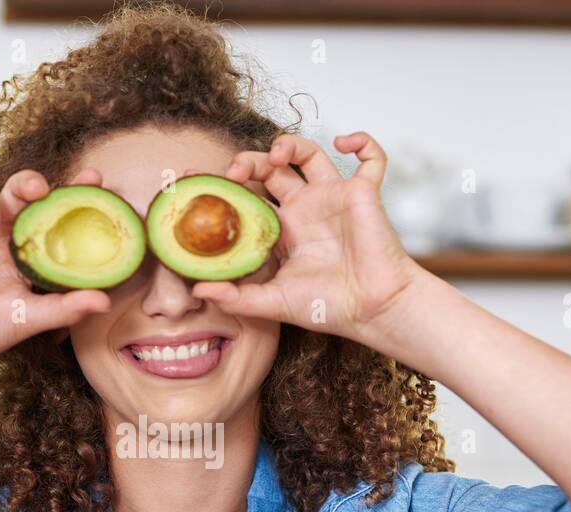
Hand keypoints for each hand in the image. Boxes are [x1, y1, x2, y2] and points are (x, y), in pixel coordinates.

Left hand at [191, 132, 421, 347]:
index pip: (248, 197)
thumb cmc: (328, 308)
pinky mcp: (363, 193)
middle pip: (271, 170)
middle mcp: (305, 209)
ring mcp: (333, 197)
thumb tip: (199, 290)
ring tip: (277, 154)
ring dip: (290, 143)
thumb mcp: (274, 303)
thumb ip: (236, 297)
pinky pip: (371, 158)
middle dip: (249, 161)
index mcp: (283, 230)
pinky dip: (362, 141)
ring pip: (309, 153)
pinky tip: (343, 142)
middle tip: (235, 172)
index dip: (224, 185)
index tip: (199, 180)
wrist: (372, 310)